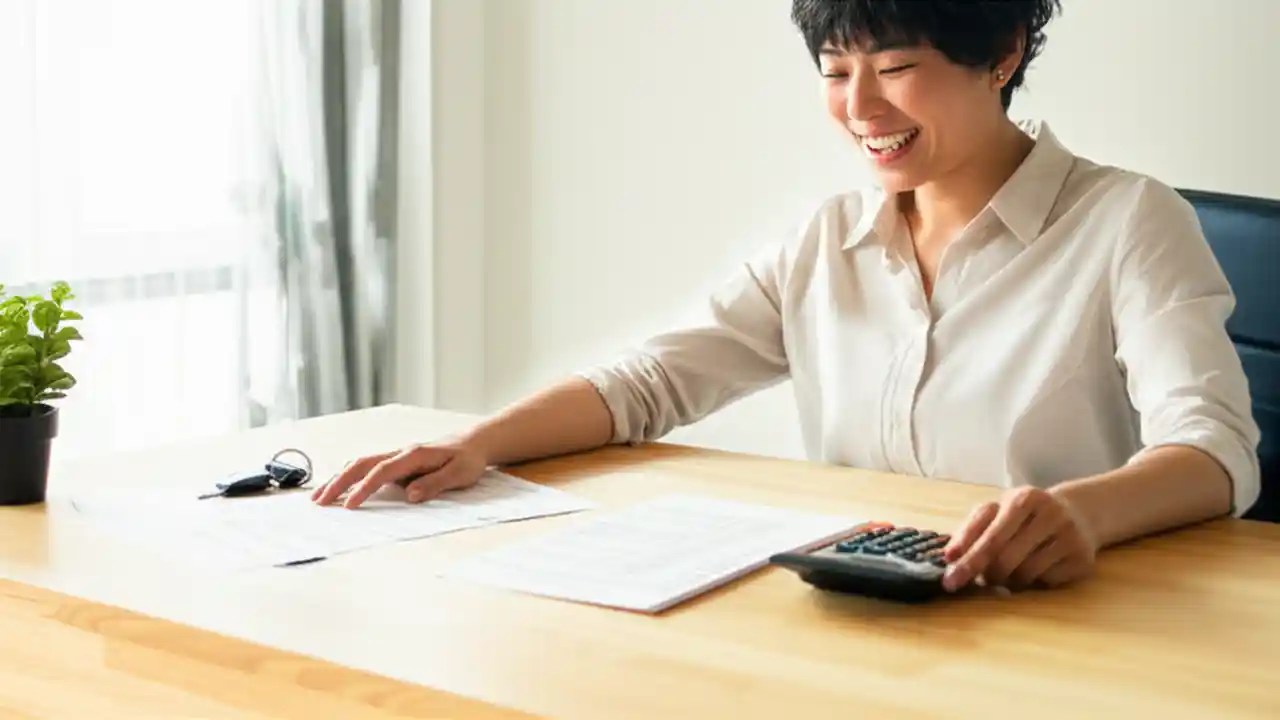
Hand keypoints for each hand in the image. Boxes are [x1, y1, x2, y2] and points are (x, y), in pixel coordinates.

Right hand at [312, 438, 488, 508]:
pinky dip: (349, 475)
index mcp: (414, 455)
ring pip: (360, 463)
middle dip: (338, 482)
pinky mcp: (397, 461)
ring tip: (319, 497)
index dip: (364, 488)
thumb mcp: (460, 474)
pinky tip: (338, 485)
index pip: (382, 472)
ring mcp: (397, 455)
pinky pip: (368, 466)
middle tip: (319, 501)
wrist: (474, 442)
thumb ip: (435, 483)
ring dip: (339, 478)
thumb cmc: (467, 459)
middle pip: (361, 464)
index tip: (350, 506)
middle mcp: (401, 452)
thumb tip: (409, 495)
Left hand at [941, 486, 1097, 592]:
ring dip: (1010, 579)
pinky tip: (1038, 567)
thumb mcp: (999, 511)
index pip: (989, 536)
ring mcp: (1069, 536)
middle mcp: (1049, 514)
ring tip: (1011, 568)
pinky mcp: (1082, 559)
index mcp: (1023, 498)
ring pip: (1024, 573)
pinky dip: (1034, 581)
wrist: (1079, 513)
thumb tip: (949, 556)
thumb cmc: (1026, 516)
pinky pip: (1046, 581)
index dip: (968, 560)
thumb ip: (972, 530)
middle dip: (987, 574)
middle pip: (1005, 558)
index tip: (949, 580)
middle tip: (982, 578)